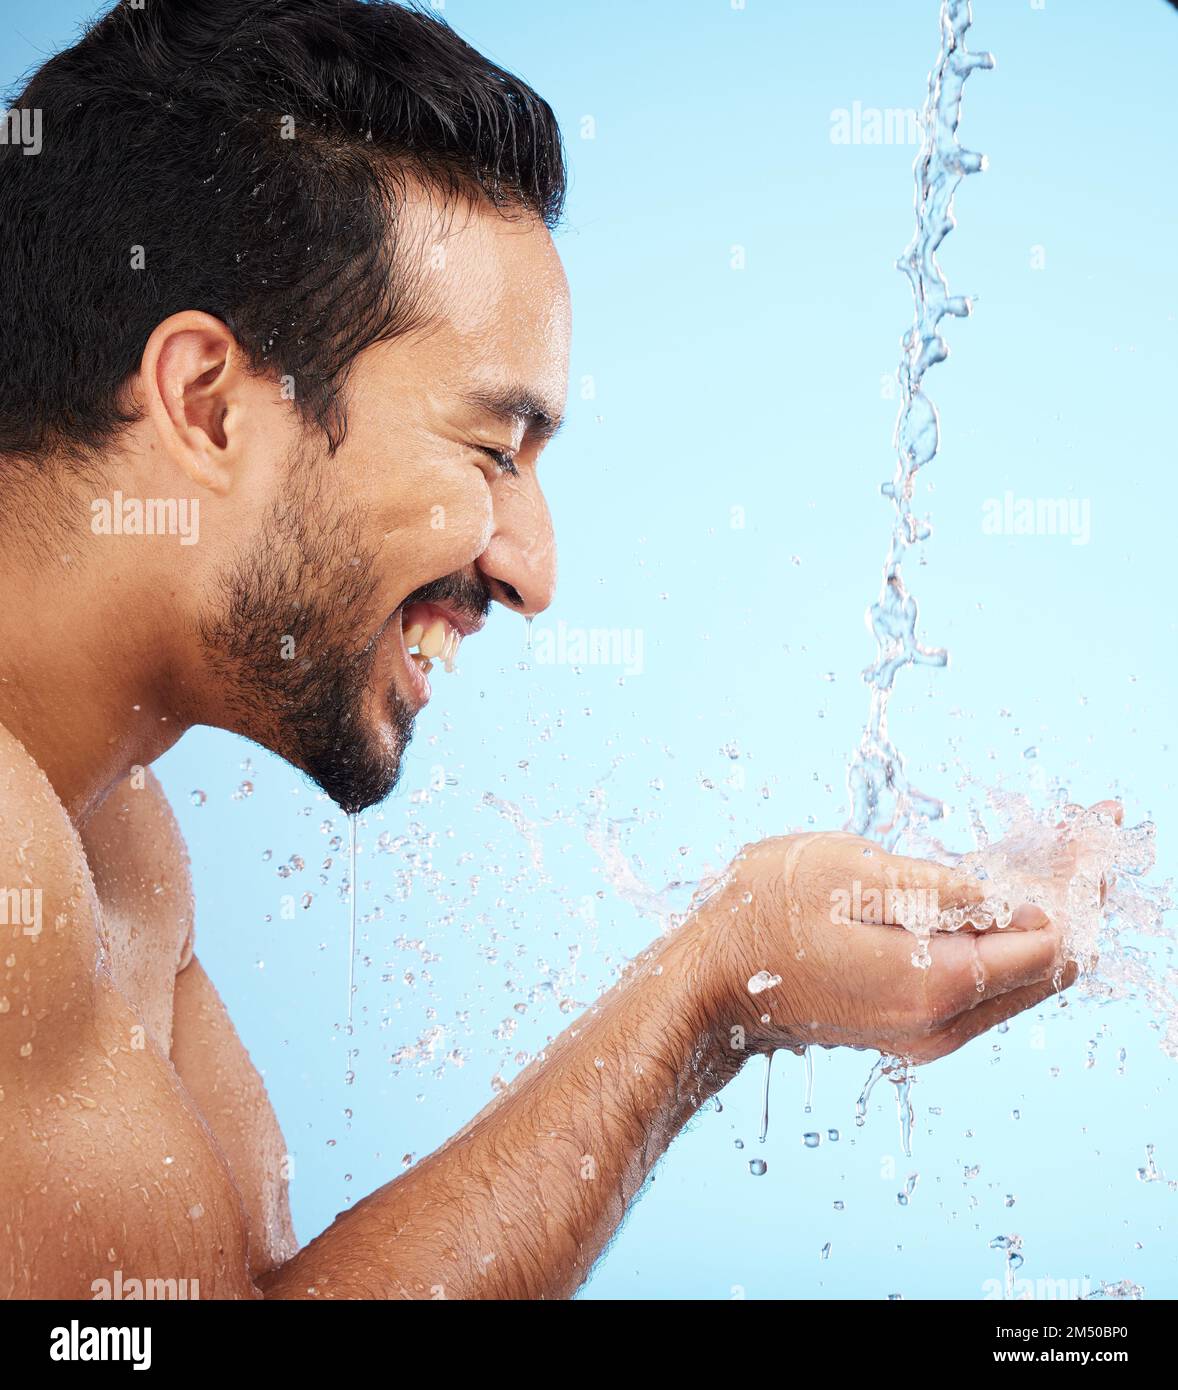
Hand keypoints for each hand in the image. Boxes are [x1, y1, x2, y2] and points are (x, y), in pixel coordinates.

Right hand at [691, 831, 1077, 1064]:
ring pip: (1019, 979)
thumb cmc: (761, 917)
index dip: (1079, 880)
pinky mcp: (908, 1027)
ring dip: (1042, 916)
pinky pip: (983, 986)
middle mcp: (943, 1024)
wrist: (708, 986)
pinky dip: (1005, 939)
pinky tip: (1000, 895)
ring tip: (1053, 855)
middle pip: (1047, 965)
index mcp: (935, 983)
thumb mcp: (846, 872)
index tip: (1097, 825)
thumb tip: (1013, 897)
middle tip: (1090, 832)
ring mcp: (926, 1033)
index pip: (1049, 939)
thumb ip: (938, 886)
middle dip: (1074, 895)